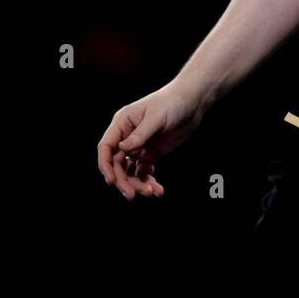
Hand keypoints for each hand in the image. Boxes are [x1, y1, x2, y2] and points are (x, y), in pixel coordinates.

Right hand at [96, 81, 205, 199]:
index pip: (106, 147)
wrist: (192, 102)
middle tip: (133, 195)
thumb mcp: (156, 118)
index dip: (105, 165)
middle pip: (117, 164)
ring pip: (130, 171)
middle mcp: (127, 136)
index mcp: (122, 123)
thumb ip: (140, 134)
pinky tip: (158, 190)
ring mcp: (138, 146)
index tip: (112, 181)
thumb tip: (122, 149)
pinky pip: (144, 171)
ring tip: (151, 192)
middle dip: (123, 181)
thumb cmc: (172, 102)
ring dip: (137, 184)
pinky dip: (148, 181)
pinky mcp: (150, 153)